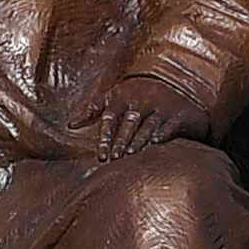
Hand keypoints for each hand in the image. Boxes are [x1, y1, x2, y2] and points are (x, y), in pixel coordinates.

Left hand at [82, 73, 196, 158]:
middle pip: (128, 122)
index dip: (105, 136)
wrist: (175, 90)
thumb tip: (70, 125)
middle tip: (114, 158)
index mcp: (123, 96)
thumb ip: (92, 110)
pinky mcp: (177, 113)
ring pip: (148, 125)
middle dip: (121, 141)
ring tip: (131, 154)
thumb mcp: (116, 97)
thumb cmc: (138, 98)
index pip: (110, 116)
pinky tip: (156, 143)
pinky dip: (163, 133)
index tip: (101, 154)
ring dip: (139, 140)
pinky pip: (169, 124)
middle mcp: (142, 99)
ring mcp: (161, 105)